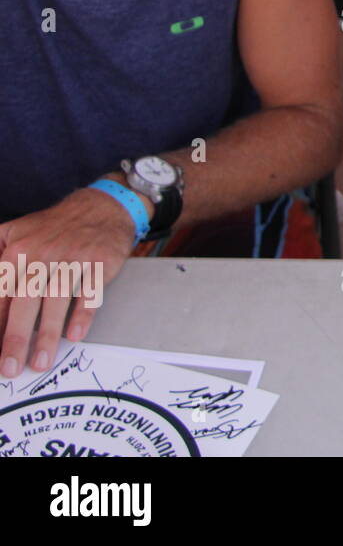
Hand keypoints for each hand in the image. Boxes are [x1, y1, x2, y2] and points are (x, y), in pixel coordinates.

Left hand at [0, 186, 138, 377]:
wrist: (102, 207)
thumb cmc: (54, 227)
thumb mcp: (14, 232)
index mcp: (17, 250)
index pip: (0, 294)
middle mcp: (43, 255)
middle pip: (25, 302)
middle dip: (15, 338)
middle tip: (10, 367)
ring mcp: (73, 259)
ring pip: (57, 301)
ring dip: (48, 335)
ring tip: (40, 361)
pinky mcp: (100, 263)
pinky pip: (90, 293)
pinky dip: (83, 315)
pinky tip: (75, 335)